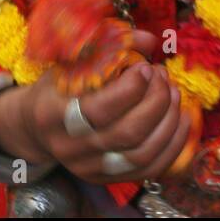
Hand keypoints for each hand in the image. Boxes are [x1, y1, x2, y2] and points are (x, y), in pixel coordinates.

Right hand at [19, 33, 192, 183]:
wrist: (37, 126)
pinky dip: (173, 144)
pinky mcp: (108, 180)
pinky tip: (182, 118)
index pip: (99, 110)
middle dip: (155, 102)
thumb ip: (108, 47)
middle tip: (163, 77)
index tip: (145, 67)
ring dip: (168, 122)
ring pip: (142, 155)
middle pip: (126, 134)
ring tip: (174, 93)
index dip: (131, 88)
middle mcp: (71, 149)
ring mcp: (90, 169)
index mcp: (53, 115)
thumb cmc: (59, 86)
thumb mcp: (72, 61)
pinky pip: (150, 170)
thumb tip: (149, 40)